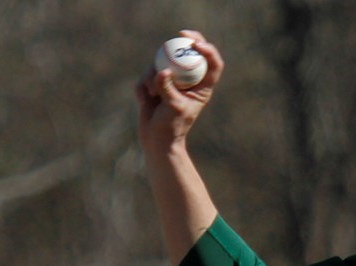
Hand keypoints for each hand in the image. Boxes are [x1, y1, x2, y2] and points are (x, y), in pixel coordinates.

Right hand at [136, 30, 225, 153]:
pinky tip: (144, 100)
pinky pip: (146, 75)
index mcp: (202, 87)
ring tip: (152, 95)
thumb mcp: (172, 107)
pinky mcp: (155, 83)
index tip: (196, 43)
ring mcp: (171, 80)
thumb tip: (162, 71)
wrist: (156, 140)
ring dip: (153, 76)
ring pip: (162, 63)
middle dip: (186, 41)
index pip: (212, 64)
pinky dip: (143, 87)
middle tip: (180, 34)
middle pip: (190, 53)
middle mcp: (188, 80)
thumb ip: (167, 88)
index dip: (208, 50)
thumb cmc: (171, 127)